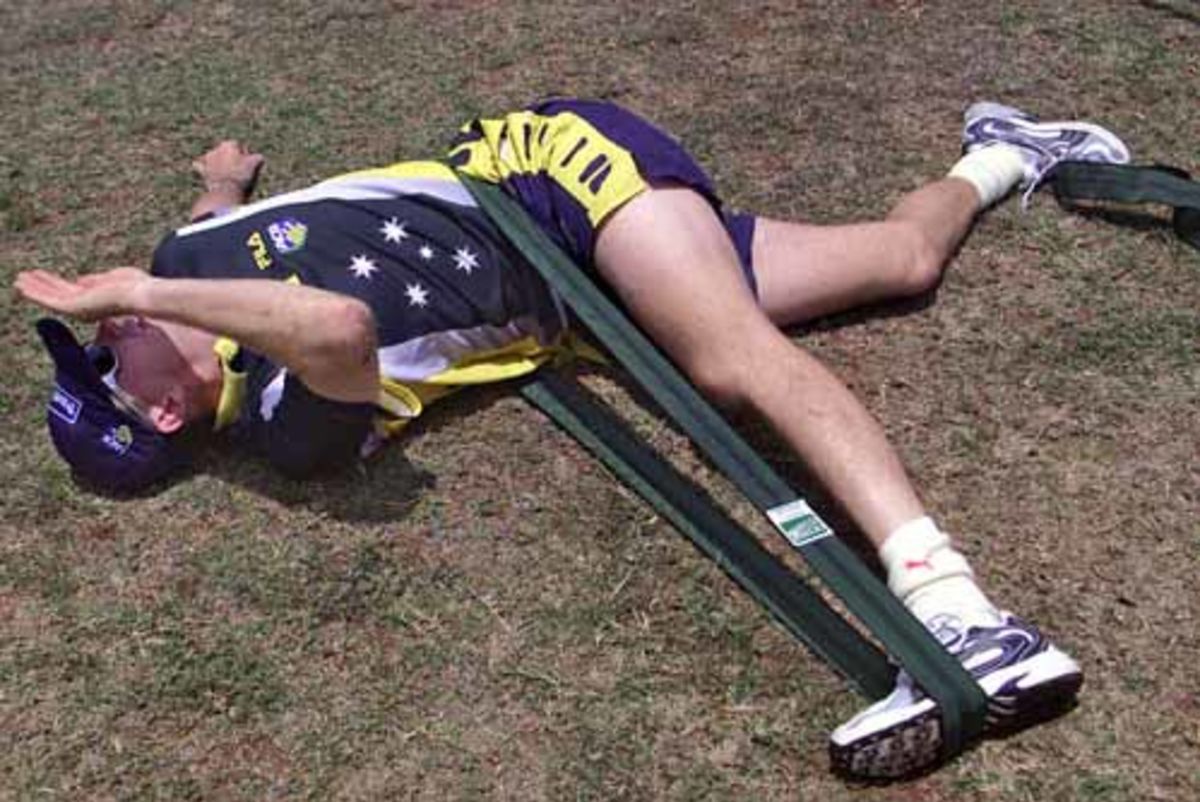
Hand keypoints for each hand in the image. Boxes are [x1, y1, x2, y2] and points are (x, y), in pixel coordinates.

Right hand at [14, 267, 152, 321]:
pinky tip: (22, 284)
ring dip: (34, 287)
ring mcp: (80, 309)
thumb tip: (79, 281)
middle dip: (41, 286)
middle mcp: (87, 308)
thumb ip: (97, 280)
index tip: (44, 277)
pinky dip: (35, 291)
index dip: (56, 284)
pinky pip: (49, 299)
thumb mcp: (115, 277)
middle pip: (58, 295)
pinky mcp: (74, 308)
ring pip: (51, 297)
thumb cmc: (138, 286)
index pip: (72, 292)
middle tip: (24, 277)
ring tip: (18, 279)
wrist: (144, 294)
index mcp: (97, 301)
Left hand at [192, 140, 263, 198]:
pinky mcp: (201, 170)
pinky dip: (205, 170)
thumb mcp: (255, 166)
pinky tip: (211, 176)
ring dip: (219, 164)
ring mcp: (207, 159)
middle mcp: (216, 148)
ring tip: (228, 177)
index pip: (239, 146)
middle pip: (226, 152)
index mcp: (229, 144)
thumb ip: (257, 158)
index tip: (249, 166)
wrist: (226, 193)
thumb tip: (258, 157)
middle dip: (230, 159)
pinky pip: (201, 166)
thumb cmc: (242, 177)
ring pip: (214, 158)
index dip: (245, 156)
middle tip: (239, 172)